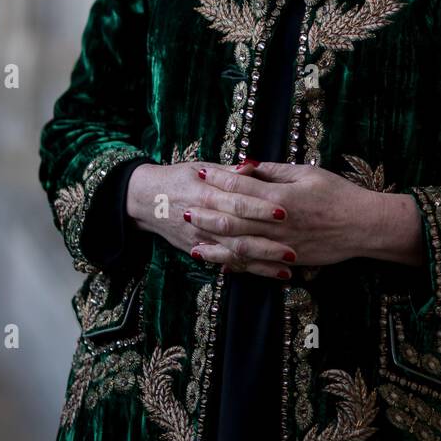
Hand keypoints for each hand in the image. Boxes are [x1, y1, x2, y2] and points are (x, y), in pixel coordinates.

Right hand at [126, 160, 295, 280]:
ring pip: (233, 253)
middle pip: (237, 232)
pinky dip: (248, 270)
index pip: (237, 201)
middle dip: (266, 242)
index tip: (285, 211)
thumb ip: (229, 172)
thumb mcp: (202, 167)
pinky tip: (269, 273)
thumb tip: (253, 167)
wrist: (146, 199)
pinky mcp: (199, 251)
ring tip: (288, 266)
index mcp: (206, 193)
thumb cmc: (179, 177)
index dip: (260, 207)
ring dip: (261, 261)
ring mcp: (200, 238)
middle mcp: (203, 218)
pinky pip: (226, 263)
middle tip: (294, 247)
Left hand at [186, 160, 388, 270]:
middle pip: (233, 218)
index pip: (241, 187)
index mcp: (281, 197)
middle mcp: (277, 224)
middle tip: (184, 208)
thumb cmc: (337, 193)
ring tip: (192, 238)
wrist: (362, 225)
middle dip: (206, 212)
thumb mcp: (306, 173)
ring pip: (239, 245)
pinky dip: (235, 264)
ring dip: (213, 242)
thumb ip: (274, 171)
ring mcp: (281, 245)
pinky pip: (255, 264)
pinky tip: (219, 263)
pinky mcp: (287, 261)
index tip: (200, 172)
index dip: (218, 179)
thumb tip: (245, 167)